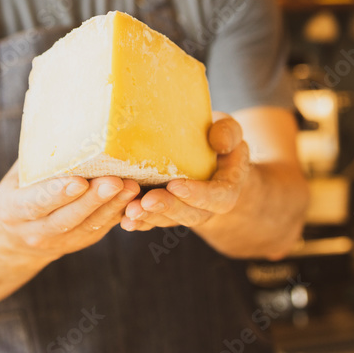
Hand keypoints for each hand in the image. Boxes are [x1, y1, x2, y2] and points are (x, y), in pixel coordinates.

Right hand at [0, 162, 139, 259]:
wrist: (19, 233)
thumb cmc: (22, 189)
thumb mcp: (20, 174)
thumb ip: (37, 157)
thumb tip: (59, 120)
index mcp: (13, 209)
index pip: (35, 203)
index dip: (57, 193)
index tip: (78, 181)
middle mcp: (34, 230)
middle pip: (67, 218)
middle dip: (92, 200)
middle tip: (114, 181)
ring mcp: (59, 241)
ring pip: (88, 225)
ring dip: (112, 207)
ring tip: (131, 187)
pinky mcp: (81, 241)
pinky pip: (101, 228)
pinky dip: (118, 213)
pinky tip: (134, 198)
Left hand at [120, 113, 250, 231]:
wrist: (208, 155)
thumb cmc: (217, 138)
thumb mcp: (229, 130)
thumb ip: (229, 133)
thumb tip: (220, 142)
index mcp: (226, 187)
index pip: (217, 197)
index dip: (197, 194)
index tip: (176, 185)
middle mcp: (207, 207)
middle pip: (190, 214)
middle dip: (167, 208)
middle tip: (146, 202)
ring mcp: (185, 211)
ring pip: (168, 220)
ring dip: (148, 217)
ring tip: (130, 212)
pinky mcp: (165, 213)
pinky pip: (153, 221)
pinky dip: (139, 221)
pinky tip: (124, 219)